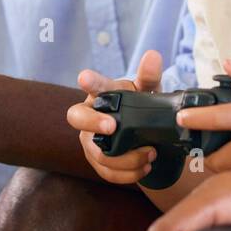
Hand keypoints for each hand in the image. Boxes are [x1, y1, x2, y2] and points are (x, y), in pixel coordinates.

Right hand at [65, 50, 163, 184]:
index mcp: (102, 94)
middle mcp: (90, 115)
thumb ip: (149, 76)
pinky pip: (106, 172)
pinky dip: (127, 173)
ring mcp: (90, 140)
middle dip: (92, 122)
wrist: (147, 136)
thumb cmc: (140, 106)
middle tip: (112, 126)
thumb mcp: (147, 92)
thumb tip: (153, 56)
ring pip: (96, 152)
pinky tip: (145, 168)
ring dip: (125, 157)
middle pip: (76, 117)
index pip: (93, 85)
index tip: (84, 77)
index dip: (88, 81)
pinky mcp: (97, 162)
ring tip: (150, 154)